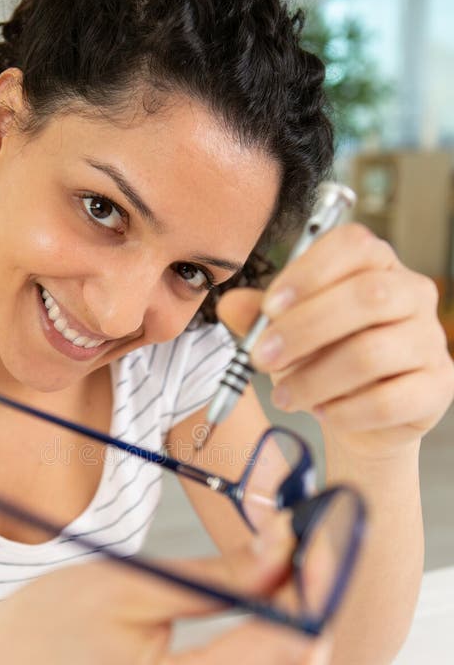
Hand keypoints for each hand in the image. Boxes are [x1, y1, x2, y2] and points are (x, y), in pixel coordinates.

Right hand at [0, 541, 329, 664]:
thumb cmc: (39, 634)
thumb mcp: (129, 585)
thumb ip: (218, 576)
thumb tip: (282, 554)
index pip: (280, 647)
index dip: (310, 588)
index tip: (316, 542)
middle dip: (312, 617)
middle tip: (306, 561)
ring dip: (294, 647)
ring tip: (282, 586)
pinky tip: (256, 629)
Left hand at [218, 224, 453, 458]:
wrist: (359, 419)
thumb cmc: (324, 361)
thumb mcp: (286, 333)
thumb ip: (259, 317)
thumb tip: (230, 304)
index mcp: (376, 264)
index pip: (352, 245)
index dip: (308, 273)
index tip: (269, 308)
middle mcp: (412, 293)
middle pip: (367, 296)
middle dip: (303, 329)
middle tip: (261, 358)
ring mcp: (429, 340)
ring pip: (371, 353)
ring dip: (315, 379)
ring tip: (284, 395)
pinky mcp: (436, 387)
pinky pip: (388, 400)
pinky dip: (344, 411)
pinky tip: (323, 413)